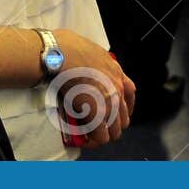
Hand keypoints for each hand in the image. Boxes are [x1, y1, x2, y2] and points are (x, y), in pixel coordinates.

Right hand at [52, 30, 134, 148]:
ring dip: (104, 133)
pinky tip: (85, 139)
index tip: (115, 111)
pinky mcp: (97, 114)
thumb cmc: (68, 48)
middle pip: (123, 117)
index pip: (129, 95)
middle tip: (98, 126)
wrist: (59, 53)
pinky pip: (101, 136)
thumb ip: (98, 67)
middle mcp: (117, 88)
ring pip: (115, 130)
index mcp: (117, 72)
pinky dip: (94, 140)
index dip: (122, 107)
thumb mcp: (92, 53)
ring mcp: (109, 102)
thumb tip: (90, 74)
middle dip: (112, 124)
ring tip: (90, 134)